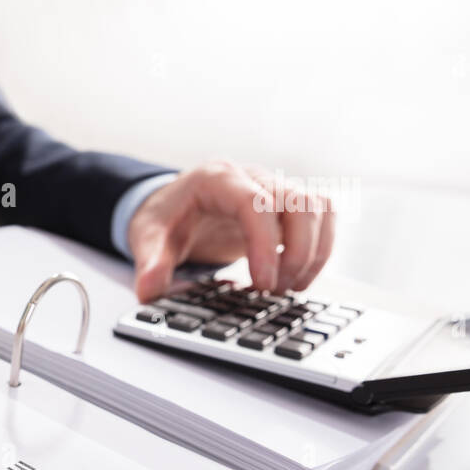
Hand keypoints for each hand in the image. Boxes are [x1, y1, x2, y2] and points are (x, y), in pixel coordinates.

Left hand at [127, 161, 334, 302]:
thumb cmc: (165, 217)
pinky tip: (299, 276)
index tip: (262, 283)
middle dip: (296, 252)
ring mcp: (274, 188)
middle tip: (275, 291)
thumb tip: (149, 290)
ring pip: (318, 208)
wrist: (174, 205)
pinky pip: (322, 217)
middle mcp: (252, 177)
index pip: (254, 203)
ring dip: (314, 251)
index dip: (264, 244)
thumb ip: (150, 263)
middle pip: (298, 202)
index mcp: (217, 179)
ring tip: (289, 288)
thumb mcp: (147, 238)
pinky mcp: (287, 205)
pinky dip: (321, 247)